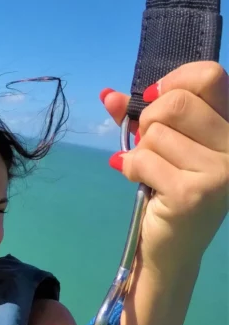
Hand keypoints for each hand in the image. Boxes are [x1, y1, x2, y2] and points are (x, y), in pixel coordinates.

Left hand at [101, 61, 227, 276]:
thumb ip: (136, 118)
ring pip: (155, 134)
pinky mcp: (193, 193)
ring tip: (153, 173)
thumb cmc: (170, 191)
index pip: (210, 76)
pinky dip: (132, 169)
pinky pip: (143, 160)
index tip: (153, 100)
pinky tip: (144, 185)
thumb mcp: (161, 146)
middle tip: (151, 146)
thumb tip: (107, 94)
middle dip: (148, 122)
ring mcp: (221, 171)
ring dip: (141, 152)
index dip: (173, 82)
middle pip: (176, 103)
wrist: (172, 249)